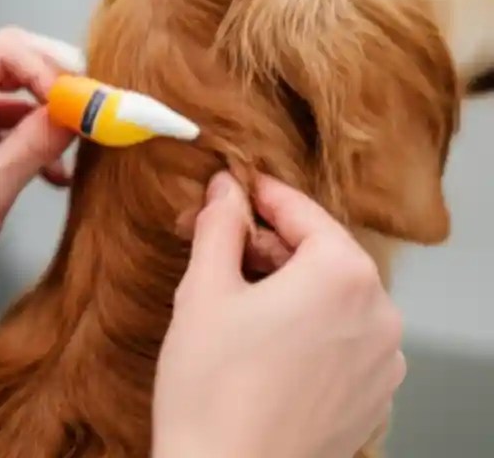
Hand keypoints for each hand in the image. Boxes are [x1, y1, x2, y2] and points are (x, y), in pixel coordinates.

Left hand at [0, 27, 81, 328]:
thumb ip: (32, 147)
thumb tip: (79, 111)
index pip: (4, 50)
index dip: (49, 67)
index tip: (81, 102)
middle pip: (13, 62)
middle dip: (57, 85)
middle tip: (93, 112)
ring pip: (17, 95)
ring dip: (51, 118)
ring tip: (80, 149)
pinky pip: (10, 124)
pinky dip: (37, 141)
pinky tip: (57, 173)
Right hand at [153, 172, 406, 457]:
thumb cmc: (211, 388)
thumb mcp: (202, 290)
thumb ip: (219, 227)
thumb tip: (225, 189)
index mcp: (342, 274)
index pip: (302, 212)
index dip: (261, 196)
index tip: (234, 187)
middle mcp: (379, 312)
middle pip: (321, 256)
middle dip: (270, 248)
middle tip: (217, 249)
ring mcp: (383, 360)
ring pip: (333, 301)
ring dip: (290, 291)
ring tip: (235, 305)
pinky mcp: (373, 397)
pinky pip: (342, 343)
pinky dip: (308, 333)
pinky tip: (262, 348)